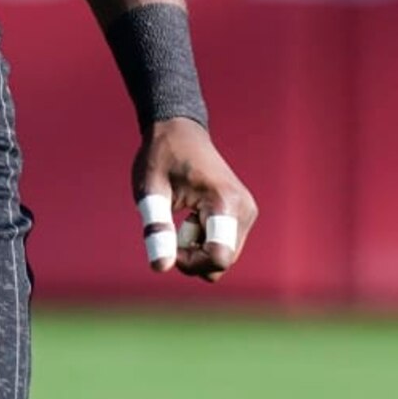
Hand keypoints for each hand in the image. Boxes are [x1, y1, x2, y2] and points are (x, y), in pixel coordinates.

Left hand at [134, 117, 256, 283]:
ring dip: (197, 248)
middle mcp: (244, 210)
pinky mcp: (244, 216)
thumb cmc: (161, 157)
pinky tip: (194, 215)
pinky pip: (225, 247)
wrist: (180, 130)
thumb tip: (161, 268)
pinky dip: (205, 241)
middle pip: (221, 262)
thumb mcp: (150, 190)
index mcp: (224, 202)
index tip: (169, 238)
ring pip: (223, 257)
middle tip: (172, 226)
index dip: (189, 261)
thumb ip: (156, 228)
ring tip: (185, 216)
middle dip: (192, 256)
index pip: (218, 257)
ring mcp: (247, 213)